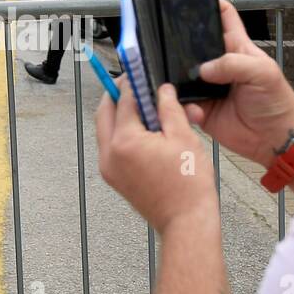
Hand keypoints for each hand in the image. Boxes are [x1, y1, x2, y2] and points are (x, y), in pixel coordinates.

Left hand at [96, 80, 215, 233]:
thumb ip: (168, 108)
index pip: (122, 100)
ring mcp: (109, 169)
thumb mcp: (183, 136)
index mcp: (124, 141)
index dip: (132, 82)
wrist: (186, 222)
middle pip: (104, 113)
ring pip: (106, 130)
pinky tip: (146, 132)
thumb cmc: (189, 185)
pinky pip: (112, 147)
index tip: (138, 71)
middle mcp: (110, 155)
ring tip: (145, 109)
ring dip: (120, 115)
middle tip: (134, 85)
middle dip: (117, 95)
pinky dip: (123, 134)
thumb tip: (162, 91)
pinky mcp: (115, 179)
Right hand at [181, 0, 293, 166]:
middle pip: (194, 47)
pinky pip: (184, 105)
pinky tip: (195, 110)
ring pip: (183, 76)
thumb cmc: (276, 101)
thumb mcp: (262, 72)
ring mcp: (208, 87)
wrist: (275, 138)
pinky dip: (184, 107)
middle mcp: (219, 65)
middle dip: (181, 44)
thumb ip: (233, 64)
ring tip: (173, 81)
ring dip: (177, 78)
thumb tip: (203, 69)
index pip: (223, 19)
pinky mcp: (201, 109)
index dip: (211, 6)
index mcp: (236, 48)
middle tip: (166, 43)